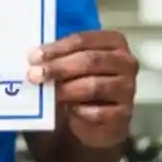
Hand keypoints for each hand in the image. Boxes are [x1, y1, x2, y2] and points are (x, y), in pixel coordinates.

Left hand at [27, 30, 137, 148]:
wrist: (91, 122)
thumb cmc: (78, 85)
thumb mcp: (69, 67)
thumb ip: (58, 59)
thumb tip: (34, 60)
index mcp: (113, 42)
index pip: (83, 40)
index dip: (57, 48)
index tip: (35, 57)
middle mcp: (125, 63)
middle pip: (90, 60)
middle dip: (59, 67)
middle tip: (35, 75)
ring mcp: (127, 89)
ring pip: (94, 86)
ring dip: (67, 90)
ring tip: (48, 94)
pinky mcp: (123, 115)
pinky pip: (99, 112)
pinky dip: (81, 112)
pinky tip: (69, 112)